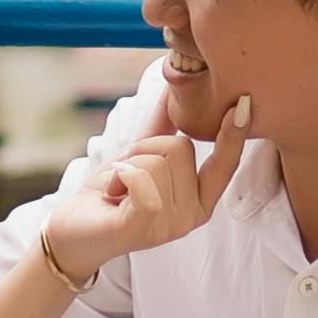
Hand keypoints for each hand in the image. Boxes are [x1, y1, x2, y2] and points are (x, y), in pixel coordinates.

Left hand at [42, 97, 250, 288]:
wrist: (73, 231)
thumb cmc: (109, 193)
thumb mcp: (139, 154)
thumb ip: (163, 124)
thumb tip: (177, 85)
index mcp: (199, 199)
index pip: (225, 164)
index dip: (234, 134)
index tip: (244, 103)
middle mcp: (192, 216)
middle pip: (181, 148)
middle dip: (144, 149)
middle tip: (127, 176)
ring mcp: (170, 226)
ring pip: (159, 160)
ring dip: (127, 164)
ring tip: (117, 188)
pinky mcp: (143, 229)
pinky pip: (142, 179)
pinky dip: (120, 174)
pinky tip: (111, 192)